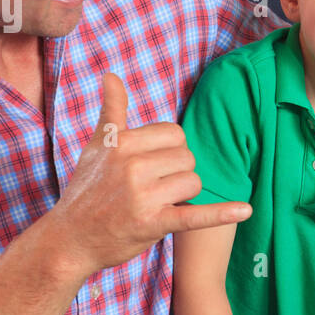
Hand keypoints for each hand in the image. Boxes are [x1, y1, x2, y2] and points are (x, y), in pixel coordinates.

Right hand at [52, 73, 251, 276]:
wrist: (70, 240)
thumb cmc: (86, 190)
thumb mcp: (96, 146)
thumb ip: (112, 110)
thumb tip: (112, 75)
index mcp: (122, 142)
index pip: (176, 134)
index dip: (171, 151)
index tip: (153, 166)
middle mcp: (132, 166)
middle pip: (188, 158)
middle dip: (177, 174)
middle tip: (151, 189)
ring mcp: (143, 196)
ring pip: (194, 183)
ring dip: (183, 195)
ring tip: (157, 204)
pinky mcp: (153, 224)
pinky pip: (196, 215)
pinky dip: (222, 213)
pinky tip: (245, 210)